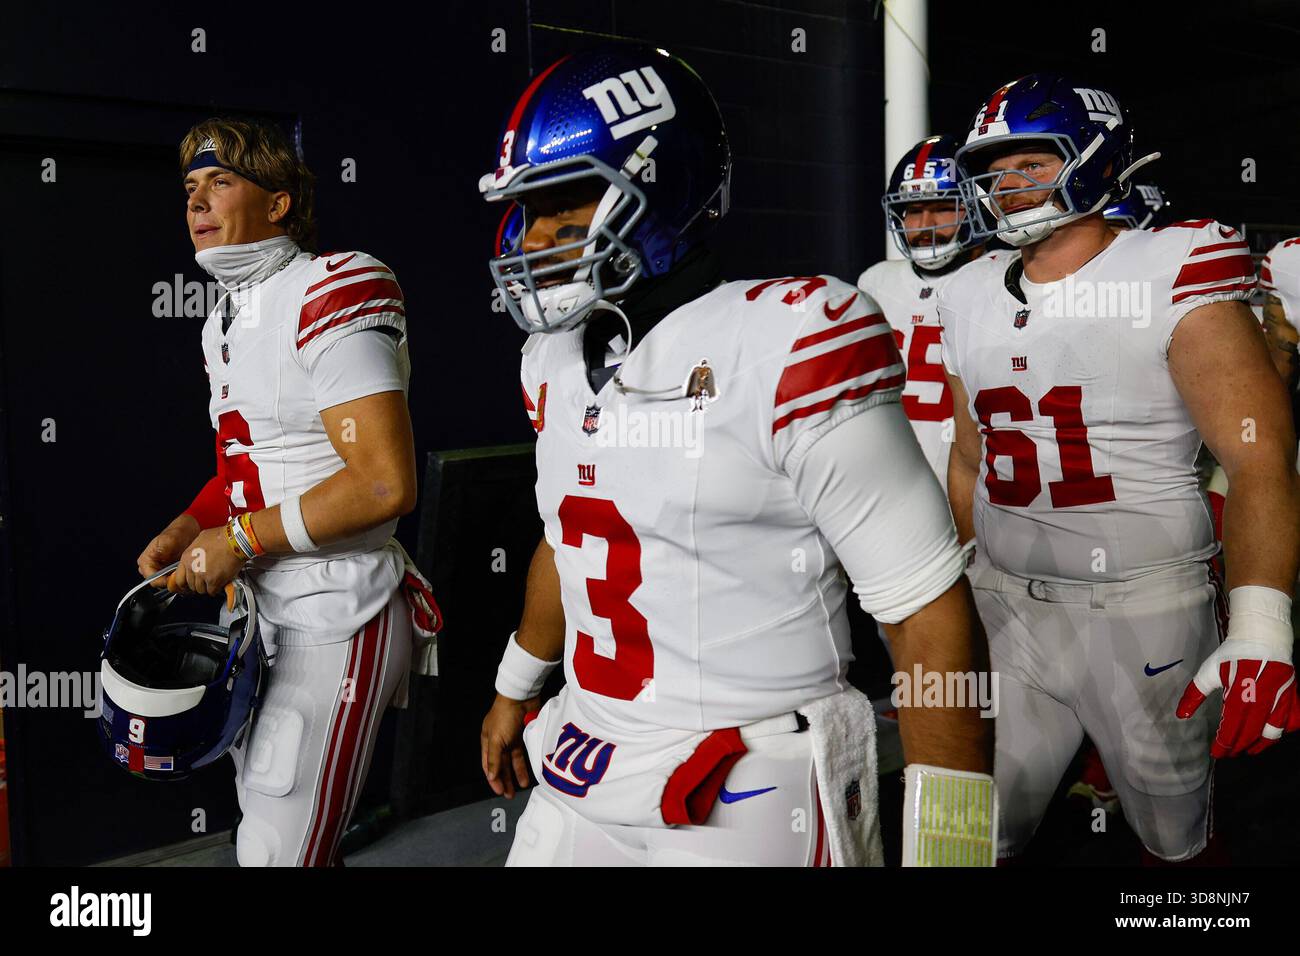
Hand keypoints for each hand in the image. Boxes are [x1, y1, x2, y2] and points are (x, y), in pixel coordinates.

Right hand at [138, 515, 200, 578]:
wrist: (187, 532)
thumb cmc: (177, 533)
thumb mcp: (170, 539)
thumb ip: (163, 549)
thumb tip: (156, 556)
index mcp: (145, 561)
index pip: (152, 580)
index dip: (165, 582)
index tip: (177, 578)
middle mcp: (149, 568)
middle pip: (158, 584)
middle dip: (171, 583)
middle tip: (183, 576)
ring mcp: (158, 571)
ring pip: (166, 584)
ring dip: (176, 582)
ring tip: (186, 574)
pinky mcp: (167, 573)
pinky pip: (172, 582)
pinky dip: (179, 580)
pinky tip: (186, 574)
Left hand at [165, 525, 246, 596]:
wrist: (235, 541)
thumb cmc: (222, 537)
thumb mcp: (201, 538)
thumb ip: (196, 550)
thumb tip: (197, 555)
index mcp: (187, 558)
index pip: (179, 578)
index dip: (185, 582)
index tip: (190, 583)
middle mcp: (192, 568)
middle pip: (191, 585)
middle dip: (198, 584)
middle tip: (206, 580)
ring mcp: (202, 575)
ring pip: (201, 590)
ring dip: (207, 587)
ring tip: (214, 581)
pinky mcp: (214, 581)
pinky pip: (212, 591)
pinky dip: (216, 589)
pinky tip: (220, 583)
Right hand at [481, 694, 538, 797]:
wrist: (522, 697)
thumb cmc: (504, 715)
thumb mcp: (496, 739)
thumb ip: (494, 759)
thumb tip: (491, 777)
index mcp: (488, 742)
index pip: (489, 765)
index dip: (493, 779)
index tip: (500, 791)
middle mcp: (499, 742)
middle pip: (501, 765)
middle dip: (505, 780)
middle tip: (510, 794)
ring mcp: (511, 739)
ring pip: (513, 761)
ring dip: (516, 774)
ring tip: (521, 787)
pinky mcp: (523, 736)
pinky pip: (524, 754)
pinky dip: (525, 763)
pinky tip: (529, 773)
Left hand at [1178, 639, 1299, 756]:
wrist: (1262, 635)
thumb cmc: (1232, 654)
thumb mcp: (1209, 671)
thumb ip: (1195, 694)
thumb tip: (1181, 715)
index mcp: (1240, 693)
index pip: (1231, 727)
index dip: (1223, 743)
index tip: (1216, 753)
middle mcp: (1263, 698)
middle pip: (1252, 732)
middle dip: (1239, 746)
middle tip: (1229, 753)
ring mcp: (1281, 697)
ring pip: (1275, 730)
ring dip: (1261, 743)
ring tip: (1249, 750)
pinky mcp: (1293, 694)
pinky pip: (1294, 719)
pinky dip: (1284, 729)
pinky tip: (1272, 733)